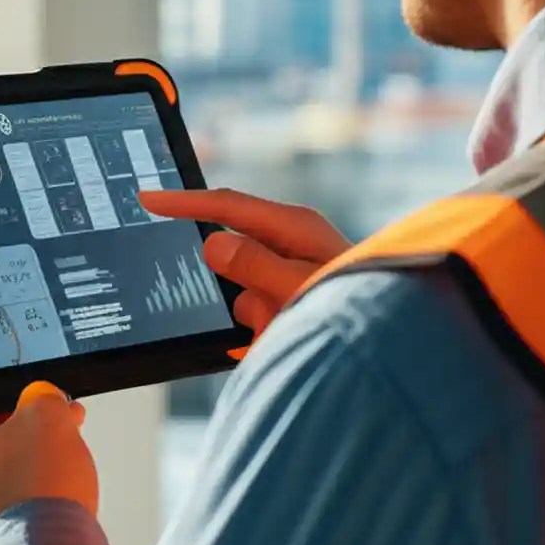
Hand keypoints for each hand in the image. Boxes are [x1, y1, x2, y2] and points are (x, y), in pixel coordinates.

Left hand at [0, 382, 95, 544]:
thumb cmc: (28, 493)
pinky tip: (45, 494)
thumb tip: (43, 399)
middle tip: (46, 428)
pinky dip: (16, 496)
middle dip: (13, 431)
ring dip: (18, 463)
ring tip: (56, 462)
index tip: (21, 400)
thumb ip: (40, 396)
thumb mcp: (46, 417)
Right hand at [139, 189, 349, 334]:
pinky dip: (268, 329)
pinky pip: (259, 310)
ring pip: (243, 292)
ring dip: (259, 318)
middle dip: (240, 294)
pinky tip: (290, 338)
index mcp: (295, 226)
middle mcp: (292, 243)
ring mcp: (291, 270)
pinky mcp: (291, 296)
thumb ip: (253, 265)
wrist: (397, 346)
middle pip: (232, 257)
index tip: (148, 198)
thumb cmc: (358, 311)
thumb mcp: (300, 289)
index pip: (227, 205)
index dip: (184, 202)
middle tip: (264, 317)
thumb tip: (214, 245)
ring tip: (291, 334)